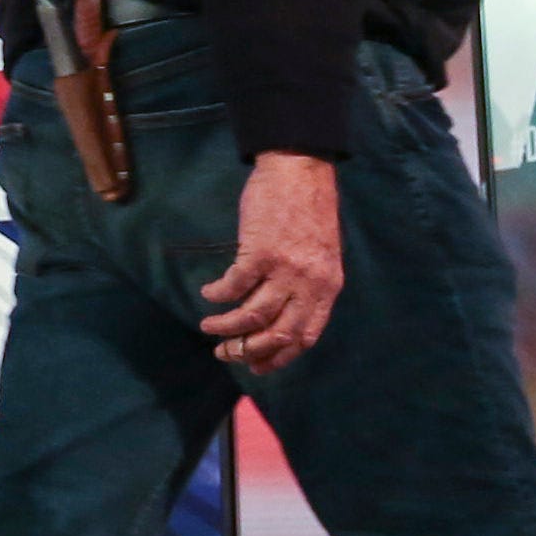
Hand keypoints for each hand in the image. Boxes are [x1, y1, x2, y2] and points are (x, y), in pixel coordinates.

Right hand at [201, 151, 343, 372]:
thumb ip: (308, 285)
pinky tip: (209, 294)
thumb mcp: (322, 254)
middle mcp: (309, 283)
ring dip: (226, 327)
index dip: (278, 357)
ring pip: (252, 316)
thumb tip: (280, 314)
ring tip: (209, 326)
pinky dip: (218, 295)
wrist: (301, 169)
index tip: (256, 366)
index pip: (305, 337)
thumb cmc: (309, 209)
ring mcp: (285, 269)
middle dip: (247, 350)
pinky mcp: (260, 251)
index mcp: (327, 287)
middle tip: (225, 351)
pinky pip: (234, 286)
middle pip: (276, 334)